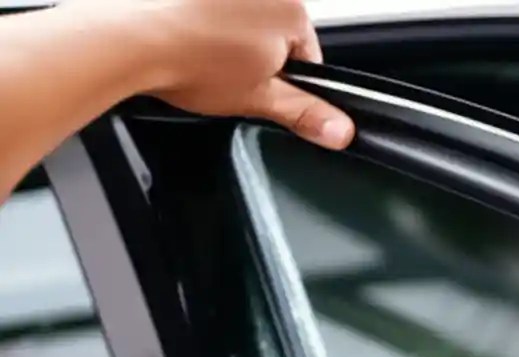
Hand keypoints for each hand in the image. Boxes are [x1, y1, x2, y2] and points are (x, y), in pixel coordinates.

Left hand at [94, 0, 353, 148]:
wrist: (126, 37)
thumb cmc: (187, 58)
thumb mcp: (257, 98)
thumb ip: (304, 113)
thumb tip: (340, 131)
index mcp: (291, 10)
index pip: (306, 55)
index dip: (283, 81)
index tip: (260, 91)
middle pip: (273, 32)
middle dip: (255, 56)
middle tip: (226, 77)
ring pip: (239, 18)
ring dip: (225, 36)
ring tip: (200, 59)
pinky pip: (207, 9)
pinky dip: (198, 20)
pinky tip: (183, 39)